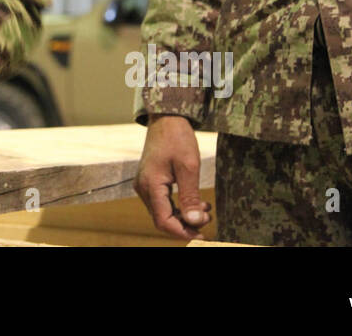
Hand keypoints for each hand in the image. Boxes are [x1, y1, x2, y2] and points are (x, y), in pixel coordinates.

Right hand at [135, 114, 211, 240]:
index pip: (163, 220)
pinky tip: (196, 202)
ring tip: (205, 209)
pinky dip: (179, 206)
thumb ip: (190, 197)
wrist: (166, 118)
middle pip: (162, 219)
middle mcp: (143, 187)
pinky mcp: (150, 180)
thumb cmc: (177, 138)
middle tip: (208, 219)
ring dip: (184, 215)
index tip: (202, 233)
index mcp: (151, 185)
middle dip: (185, 224)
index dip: (182, 231)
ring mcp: (145, 184)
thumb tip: (194, 222)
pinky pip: (162, 202)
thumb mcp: (189, 167)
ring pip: (163, 211)